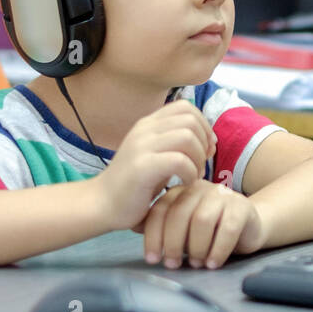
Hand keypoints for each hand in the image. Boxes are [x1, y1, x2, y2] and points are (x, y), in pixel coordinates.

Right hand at [90, 101, 216, 231]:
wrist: (101, 204)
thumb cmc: (134, 185)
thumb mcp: (156, 155)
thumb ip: (177, 143)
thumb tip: (210, 140)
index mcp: (148, 124)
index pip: (185, 107)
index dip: (203, 126)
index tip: (205, 149)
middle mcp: (144, 130)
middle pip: (190, 120)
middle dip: (204, 143)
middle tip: (200, 165)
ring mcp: (141, 146)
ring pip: (187, 136)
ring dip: (198, 158)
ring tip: (193, 176)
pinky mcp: (142, 166)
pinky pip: (179, 160)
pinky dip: (190, 173)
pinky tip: (184, 184)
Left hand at [134, 179, 268, 268]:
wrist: (248, 227)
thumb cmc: (209, 232)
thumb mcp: (183, 230)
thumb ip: (163, 228)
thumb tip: (137, 233)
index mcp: (181, 191)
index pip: (160, 210)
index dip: (153, 237)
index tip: (152, 259)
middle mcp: (199, 188)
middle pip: (179, 214)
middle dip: (173, 243)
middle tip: (173, 265)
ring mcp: (222, 194)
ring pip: (201, 220)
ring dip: (196, 247)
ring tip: (196, 264)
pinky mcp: (241, 206)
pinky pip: (227, 228)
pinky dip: (217, 249)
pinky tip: (213, 263)